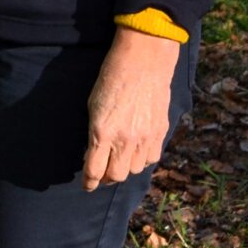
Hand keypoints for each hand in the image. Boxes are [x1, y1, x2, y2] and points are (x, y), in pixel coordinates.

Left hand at [82, 26, 180, 190]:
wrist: (143, 62)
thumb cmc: (110, 78)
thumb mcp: (93, 105)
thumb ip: (95, 132)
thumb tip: (94, 151)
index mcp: (102, 132)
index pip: (94, 170)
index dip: (89, 182)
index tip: (86, 186)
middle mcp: (125, 140)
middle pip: (116, 176)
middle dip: (106, 178)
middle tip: (102, 174)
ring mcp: (145, 137)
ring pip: (134, 170)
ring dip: (124, 169)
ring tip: (118, 162)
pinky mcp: (160, 132)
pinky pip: (151, 159)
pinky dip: (142, 160)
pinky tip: (136, 152)